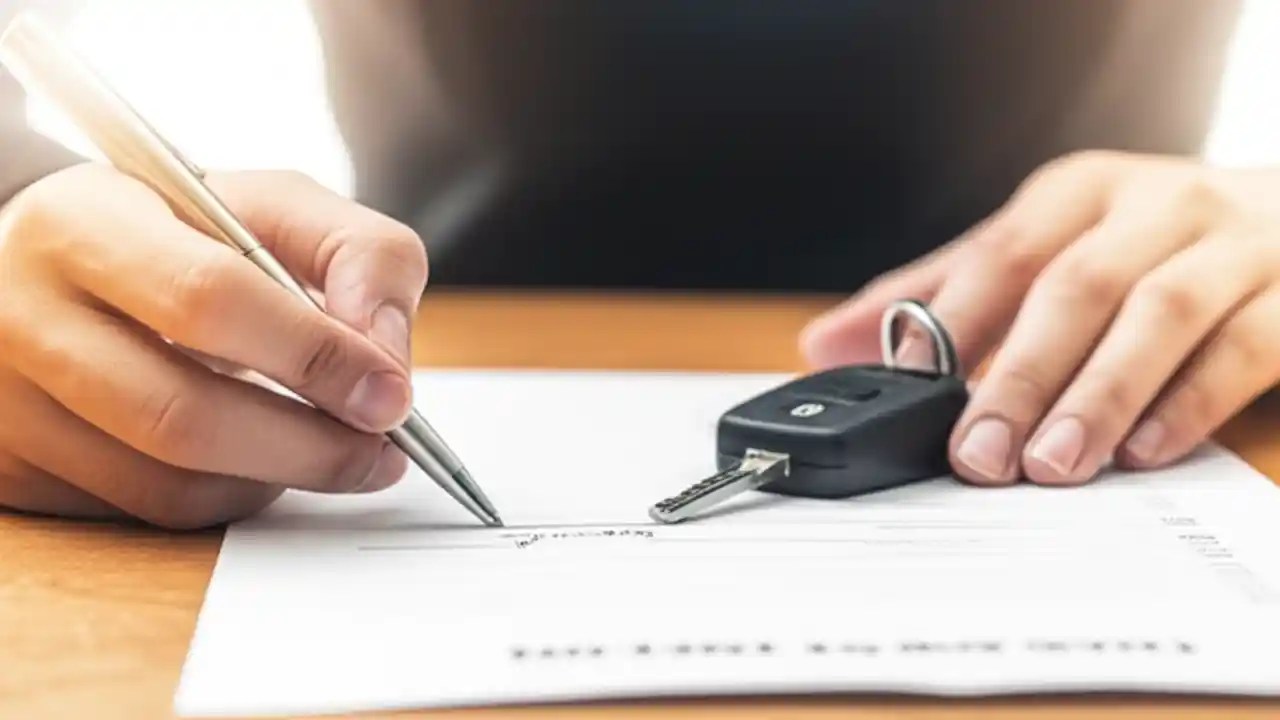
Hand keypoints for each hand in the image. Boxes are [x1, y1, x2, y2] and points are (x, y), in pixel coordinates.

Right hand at [0, 164, 427, 527]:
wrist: (50, 267)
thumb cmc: (180, 235)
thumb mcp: (273, 208)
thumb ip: (359, 255)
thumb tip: (386, 360)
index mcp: (85, 223)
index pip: (208, 299)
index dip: (315, 356)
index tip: (392, 394)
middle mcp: (22, 315)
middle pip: (183, 416)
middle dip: (310, 448)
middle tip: (383, 453)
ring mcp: (7, 405)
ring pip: (165, 486)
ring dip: (275, 481)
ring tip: (328, 452)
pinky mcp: (11, 471)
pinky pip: (143, 514)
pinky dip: (225, 498)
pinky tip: (256, 460)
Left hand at [802, 152, 1279, 485]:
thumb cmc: (1142, 246)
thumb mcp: (1043, 250)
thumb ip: (942, 295)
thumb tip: (825, 346)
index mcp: (1080, 192)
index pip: (1007, 251)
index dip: (956, 317)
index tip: (911, 380)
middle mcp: (1155, 206)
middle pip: (1077, 285)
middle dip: (1020, 376)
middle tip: (976, 454)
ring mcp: (1230, 247)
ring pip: (1160, 314)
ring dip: (1099, 395)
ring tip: (1051, 465)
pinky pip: (1241, 348)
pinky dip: (1187, 404)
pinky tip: (1140, 452)